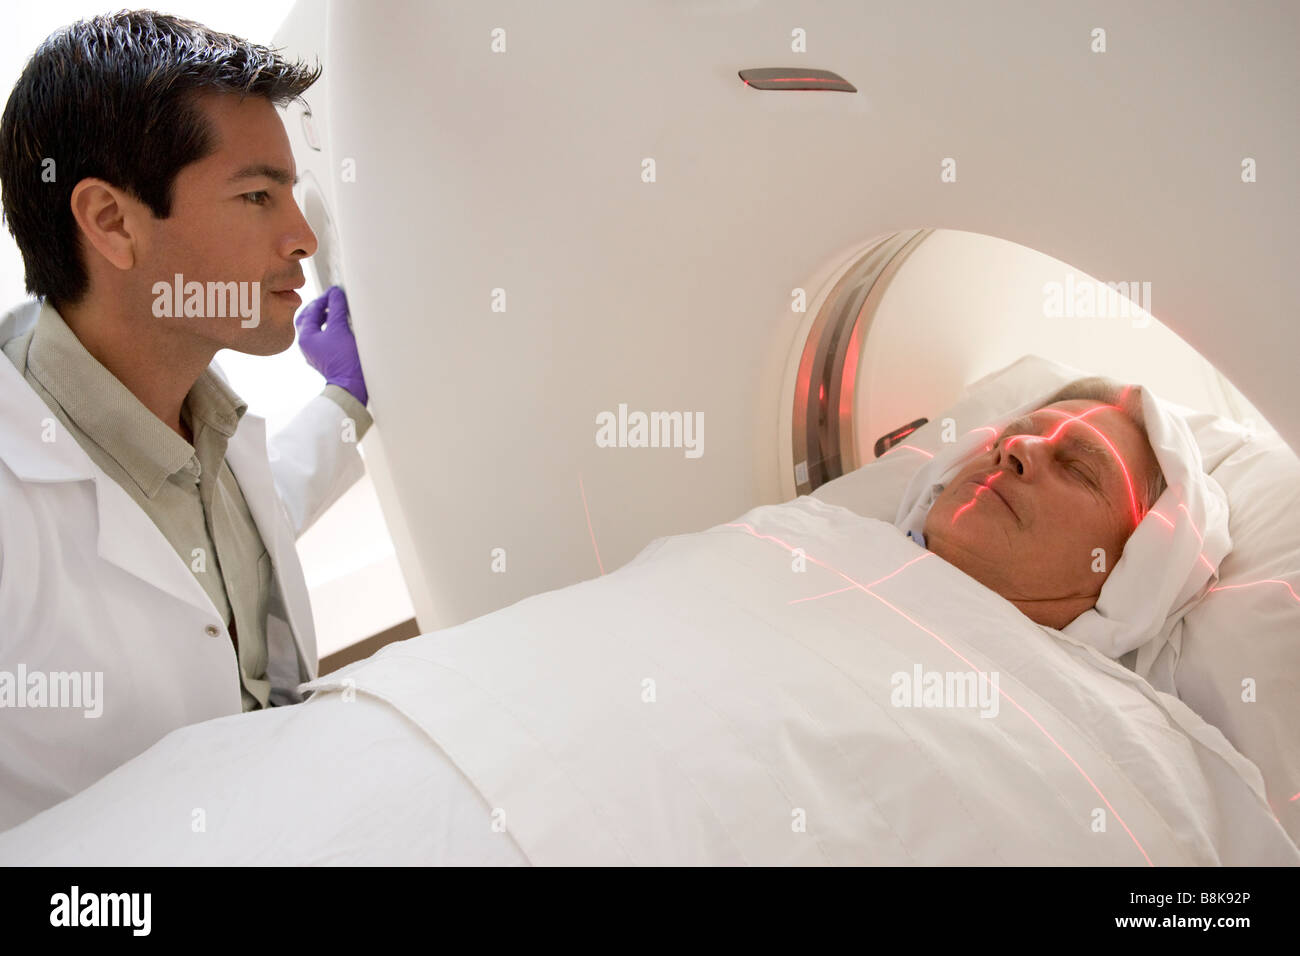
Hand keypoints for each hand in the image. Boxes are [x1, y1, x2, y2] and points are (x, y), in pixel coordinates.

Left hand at [295, 285, 367, 405]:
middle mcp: (307, 345)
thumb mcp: (340, 328)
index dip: (325, 298)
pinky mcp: (325, 357)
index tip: (337, 291)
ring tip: (337, 311)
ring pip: (316, 328)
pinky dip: (329, 328)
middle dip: (319, 307)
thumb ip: (336, 308)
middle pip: (309, 319)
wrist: (351, 385)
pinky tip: (341, 326)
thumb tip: (335, 293)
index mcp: (305, 337)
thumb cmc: (344, 359)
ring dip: (325, 318)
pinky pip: (323, 338)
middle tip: (332, 299)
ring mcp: (316, 352)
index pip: (312, 310)